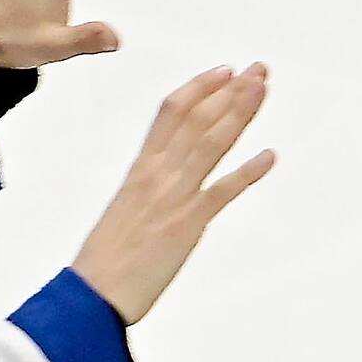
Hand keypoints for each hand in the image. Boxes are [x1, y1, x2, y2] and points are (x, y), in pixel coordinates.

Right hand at [68, 64, 272, 325]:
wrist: (91, 293)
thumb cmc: (106, 259)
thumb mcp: (125, 208)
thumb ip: (148, 188)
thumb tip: (166, 179)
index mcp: (140, 169)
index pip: (170, 113)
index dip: (200, 88)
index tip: (224, 70)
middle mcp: (157, 175)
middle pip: (197, 119)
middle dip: (230, 91)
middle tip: (259, 69)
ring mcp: (173, 197)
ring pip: (211, 143)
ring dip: (240, 113)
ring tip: (263, 89)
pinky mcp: (187, 224)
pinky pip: (222, 192)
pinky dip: (248, 172)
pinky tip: (270, 155)